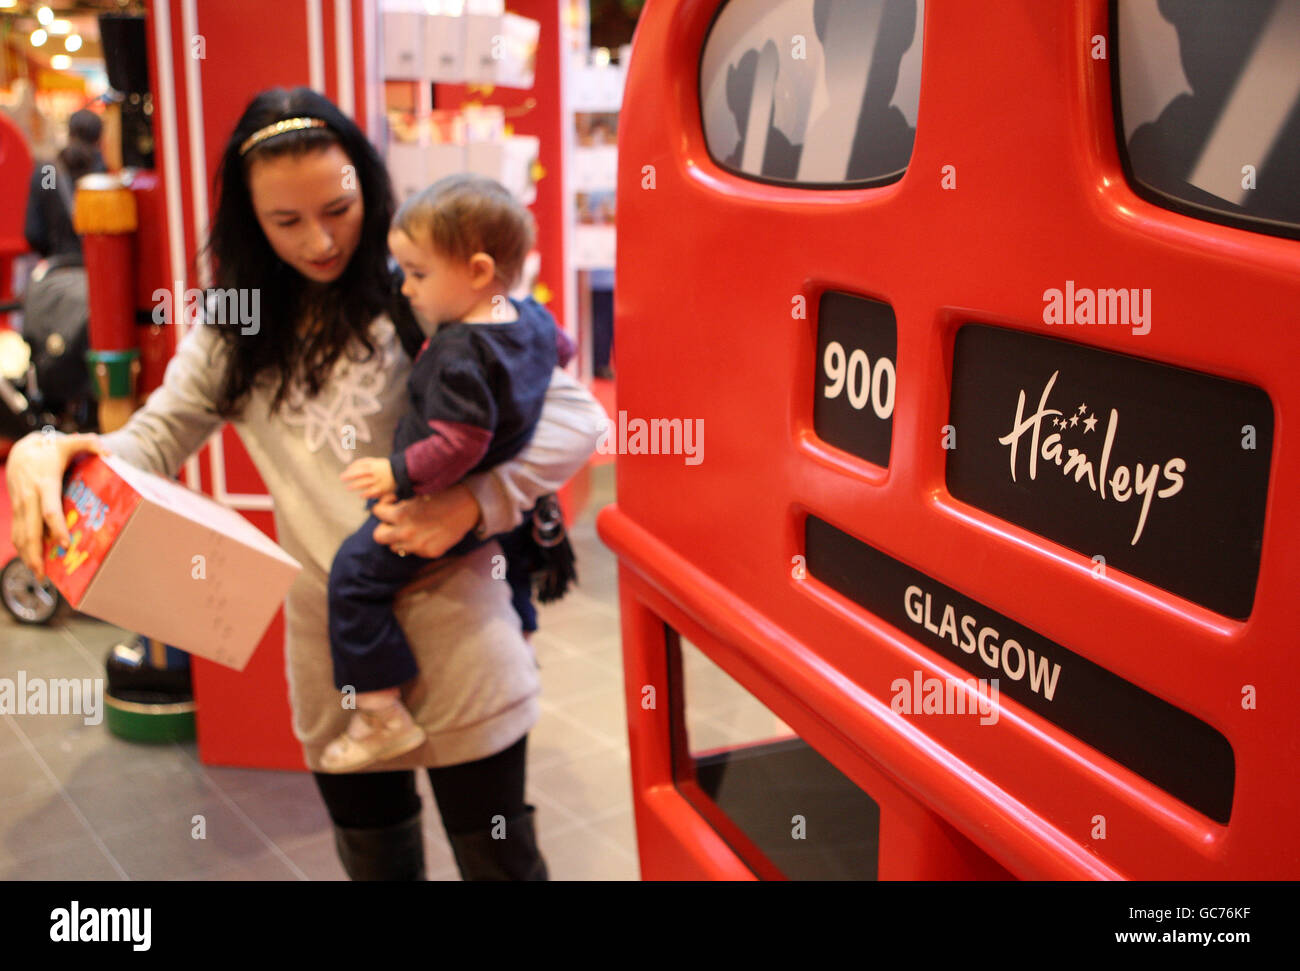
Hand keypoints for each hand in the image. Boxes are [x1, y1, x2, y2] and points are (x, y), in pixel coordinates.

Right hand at [5, 431, 108, 581]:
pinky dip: (22, 548)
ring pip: (20, 534)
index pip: (49, 510)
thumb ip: (90, 443)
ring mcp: (20, 504)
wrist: (22, 450)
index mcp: (45, 484)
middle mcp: (30, 497)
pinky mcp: (16, 508)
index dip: (56, 528)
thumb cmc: (51, 449)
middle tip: (44, 574)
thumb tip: (109, 451)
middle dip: (36, 553)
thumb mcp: (71, 443)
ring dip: (27, 555)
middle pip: (30, 530)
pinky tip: (31, 561)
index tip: (63, 544)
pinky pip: (16, 532)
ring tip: (39, 575)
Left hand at [340, 457, 396, 498]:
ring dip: (355, 486)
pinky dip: (366, 495)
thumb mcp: (374, 461)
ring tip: (349, 488)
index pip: (358, 468)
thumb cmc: (384, 467)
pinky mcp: (382, 489)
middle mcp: (374, 473)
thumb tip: (349, 468)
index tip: (343, 475)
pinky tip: (361, 496)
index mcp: (373, 465)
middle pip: (360, 475)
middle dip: (350, 477)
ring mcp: (378, 481)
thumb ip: (362, 463)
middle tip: (342, 479)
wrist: (400, 472)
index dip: (350, 471)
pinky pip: (372, 493)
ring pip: (364, 484)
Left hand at [371, 483, 479, 558]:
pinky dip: (415, 544)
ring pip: (394, 547)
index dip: (383, 505)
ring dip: (398, 537)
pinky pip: (414, 551)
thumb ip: (400, 504)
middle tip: (393, 520)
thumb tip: (388, 507)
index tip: (392, 502)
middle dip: (384, 526)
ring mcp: (418, 546)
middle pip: (378, 536)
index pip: (376, 512)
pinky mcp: (430, 552)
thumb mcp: (417, 494)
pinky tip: (426, 533)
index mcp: (401, 514)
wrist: (468, 505)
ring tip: (410, 528)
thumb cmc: (443, 494)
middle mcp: (406, 533)